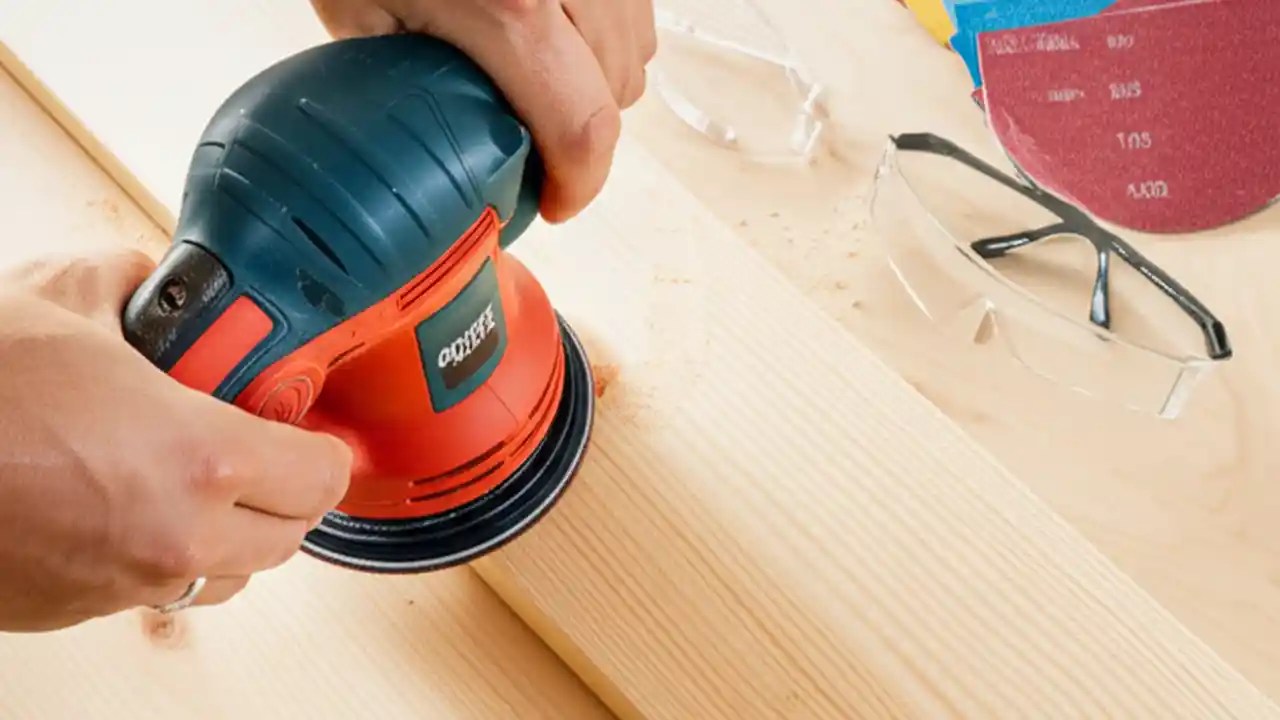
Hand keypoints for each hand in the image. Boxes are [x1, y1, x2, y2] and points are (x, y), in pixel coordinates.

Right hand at [0, 249, 352, 631]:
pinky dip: (167, 558)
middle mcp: (175, 536)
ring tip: (209, 485)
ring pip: (228, 578)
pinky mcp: (76, 610)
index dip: (329, 451)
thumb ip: (127, 286)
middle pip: (290, 537)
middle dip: (292, 494)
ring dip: (237, 535)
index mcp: (198, 458)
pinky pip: (158, 594)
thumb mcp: (57, 303)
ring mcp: (125, 583)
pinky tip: (135, 509)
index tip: (320, 434)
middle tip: (273, 454)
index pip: (322, 478)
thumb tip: (144, 279)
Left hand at [309, 0, 656, 222]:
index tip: (555, 202)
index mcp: (512, 9)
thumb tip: (443, 140)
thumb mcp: (360, 11)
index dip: (579, 183)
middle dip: (583, 135)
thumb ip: (414, 84)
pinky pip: (635, 9)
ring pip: (638, 51)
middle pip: (619, 93)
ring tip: (543, 85)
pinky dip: (607, 35)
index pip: (583, 127)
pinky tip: (559, 35)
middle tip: (533, 145)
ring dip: (600, 85)